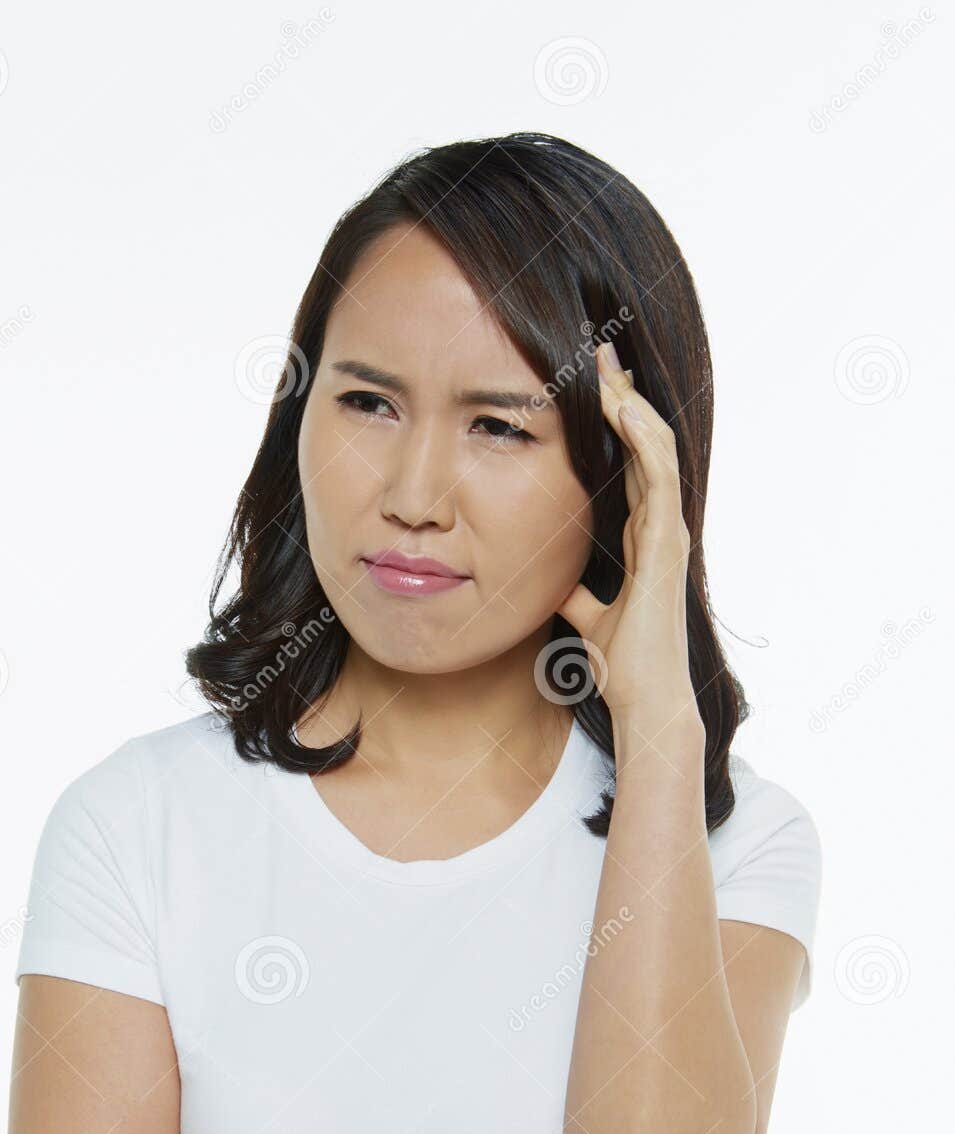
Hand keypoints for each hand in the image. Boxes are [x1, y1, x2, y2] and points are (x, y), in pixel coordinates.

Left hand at [555, 339, 699, 730]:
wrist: (643, 697)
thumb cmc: (622, 663)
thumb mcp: (586, 616)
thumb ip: (573, 594)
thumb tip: (551, 585)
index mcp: (642, 537)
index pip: (628, 465)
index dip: (612, 424)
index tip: (590, 384)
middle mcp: (660, 526)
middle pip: (643, 446)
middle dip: (623, 397)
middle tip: (601, 351)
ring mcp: (668, 531)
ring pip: (655, 449)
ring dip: (633, 404)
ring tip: (609, 364)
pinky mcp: (668, 541)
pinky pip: (658, 475)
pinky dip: (642, 437)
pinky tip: (621, 406)